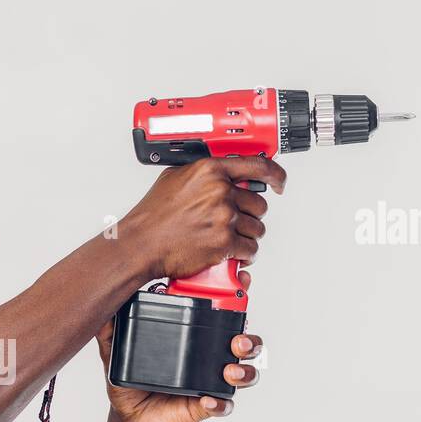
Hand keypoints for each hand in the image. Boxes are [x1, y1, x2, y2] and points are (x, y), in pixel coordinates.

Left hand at [94, 274, 263, 421]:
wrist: (129, 418)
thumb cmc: (131, 382)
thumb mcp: (117, 354)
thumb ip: (110, 333)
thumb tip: (102, 310)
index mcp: (195, 338)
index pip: (223, 314)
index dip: (238, 297)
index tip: (243, 283)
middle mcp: (210, 357)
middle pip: (245, 343)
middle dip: (249, 339)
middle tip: (238, 341)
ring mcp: (211, 382)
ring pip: (245, 373)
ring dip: (245, 370)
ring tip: (230, 371)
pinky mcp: (206, 407)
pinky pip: (223, 405)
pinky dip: (220, 404)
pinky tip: (209, 401)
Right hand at [117, 156, 285, 281]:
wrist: (141, 244)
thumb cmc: (153, 217)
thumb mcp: (175, 178)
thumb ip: (202, 174)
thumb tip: (220, 175)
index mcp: (210, 171)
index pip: (258, 166)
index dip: (275, 174)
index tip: (279, 182)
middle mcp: (220, 192)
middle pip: (258, 204)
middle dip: (250, 215)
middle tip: (235, 223)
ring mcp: (224, 218)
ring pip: (257, 228)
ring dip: (247, 236)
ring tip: (230, 240)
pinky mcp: (224, 242)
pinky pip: (250, 249)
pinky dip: (244, 255)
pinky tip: (231, 254)